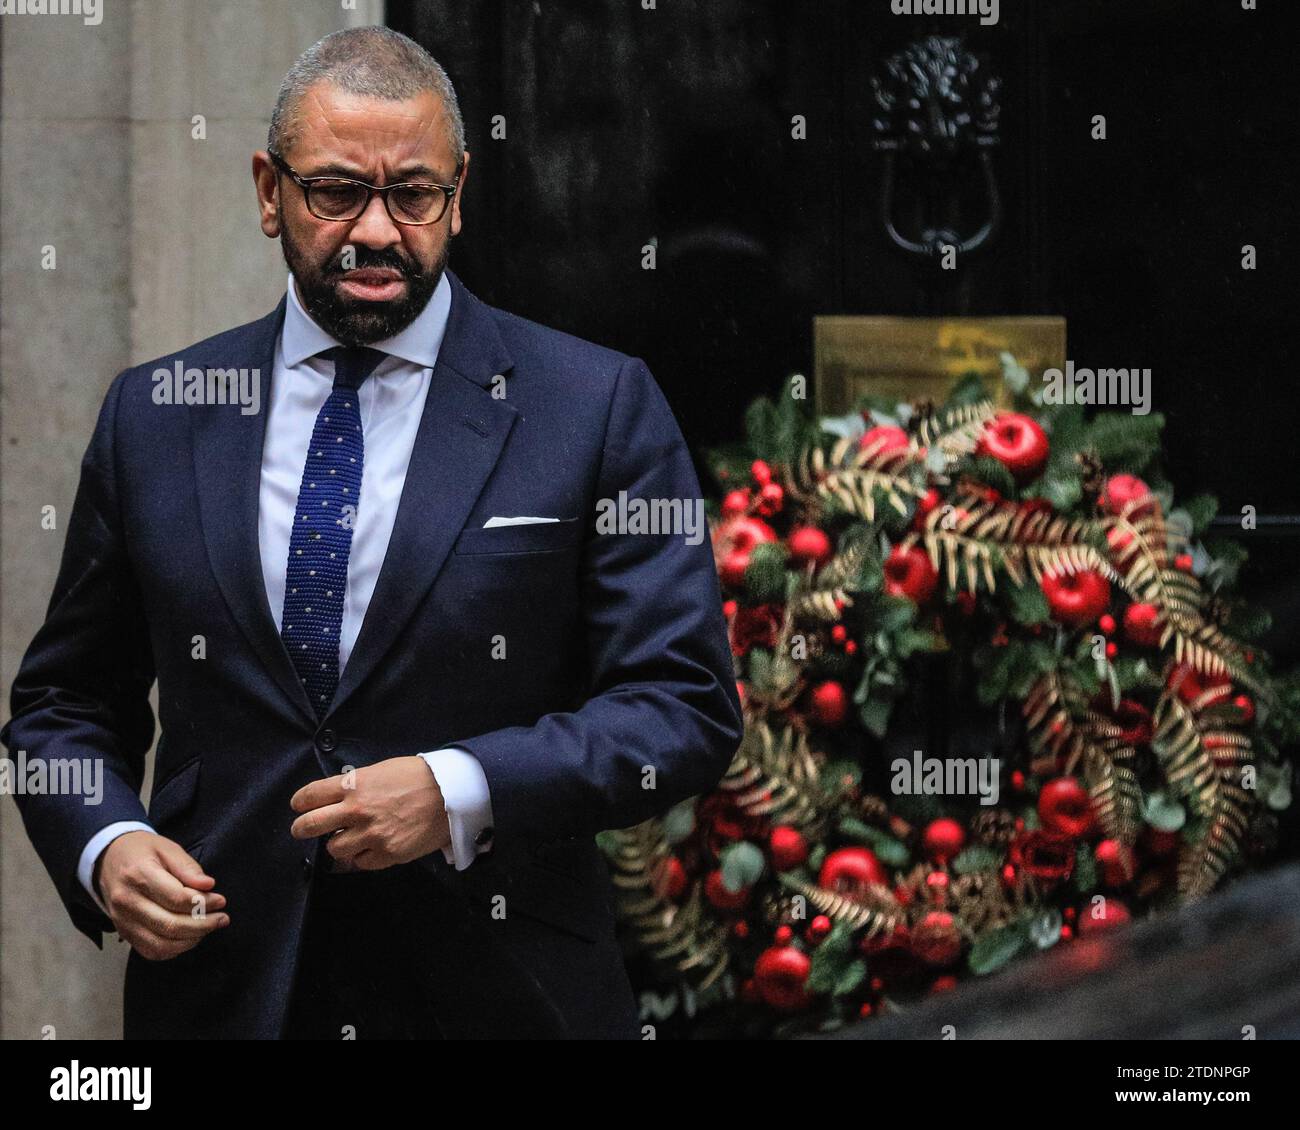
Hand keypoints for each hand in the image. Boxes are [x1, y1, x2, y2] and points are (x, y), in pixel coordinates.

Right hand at [96, 831, 228, 959]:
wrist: (107, 859)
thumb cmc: (142, 852)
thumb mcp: (167, 848)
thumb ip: (188, 867)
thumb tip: (208, 885)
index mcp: (139, 875)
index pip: (176, 898)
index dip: (203, 903)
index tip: (221, 900)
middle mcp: (127, 901)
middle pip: (169, 925)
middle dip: (202, 925)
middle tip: (222, 919)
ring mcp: (123, 921)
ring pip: (160, 944)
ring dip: (190, 940)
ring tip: (209, 927)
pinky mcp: (124, 932)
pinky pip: (150, 951)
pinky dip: (174, 949)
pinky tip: (190, 936)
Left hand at [289, 756, 449, 870]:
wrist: (451, 794)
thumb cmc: (419, 777)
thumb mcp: (382, 771)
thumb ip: (357, 785)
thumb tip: (341, 799)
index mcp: (353, 785)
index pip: (310, 796)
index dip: (300, 802)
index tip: (299, 806)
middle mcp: (356, 811)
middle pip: (309, 825)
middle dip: (301, 828)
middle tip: (302, 829)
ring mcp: (370, 835)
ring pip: (334, 848)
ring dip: (339, 843)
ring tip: (351, 838)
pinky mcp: (386, 854)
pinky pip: (361, 862)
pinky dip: (363, 856)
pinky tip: (373, 846)